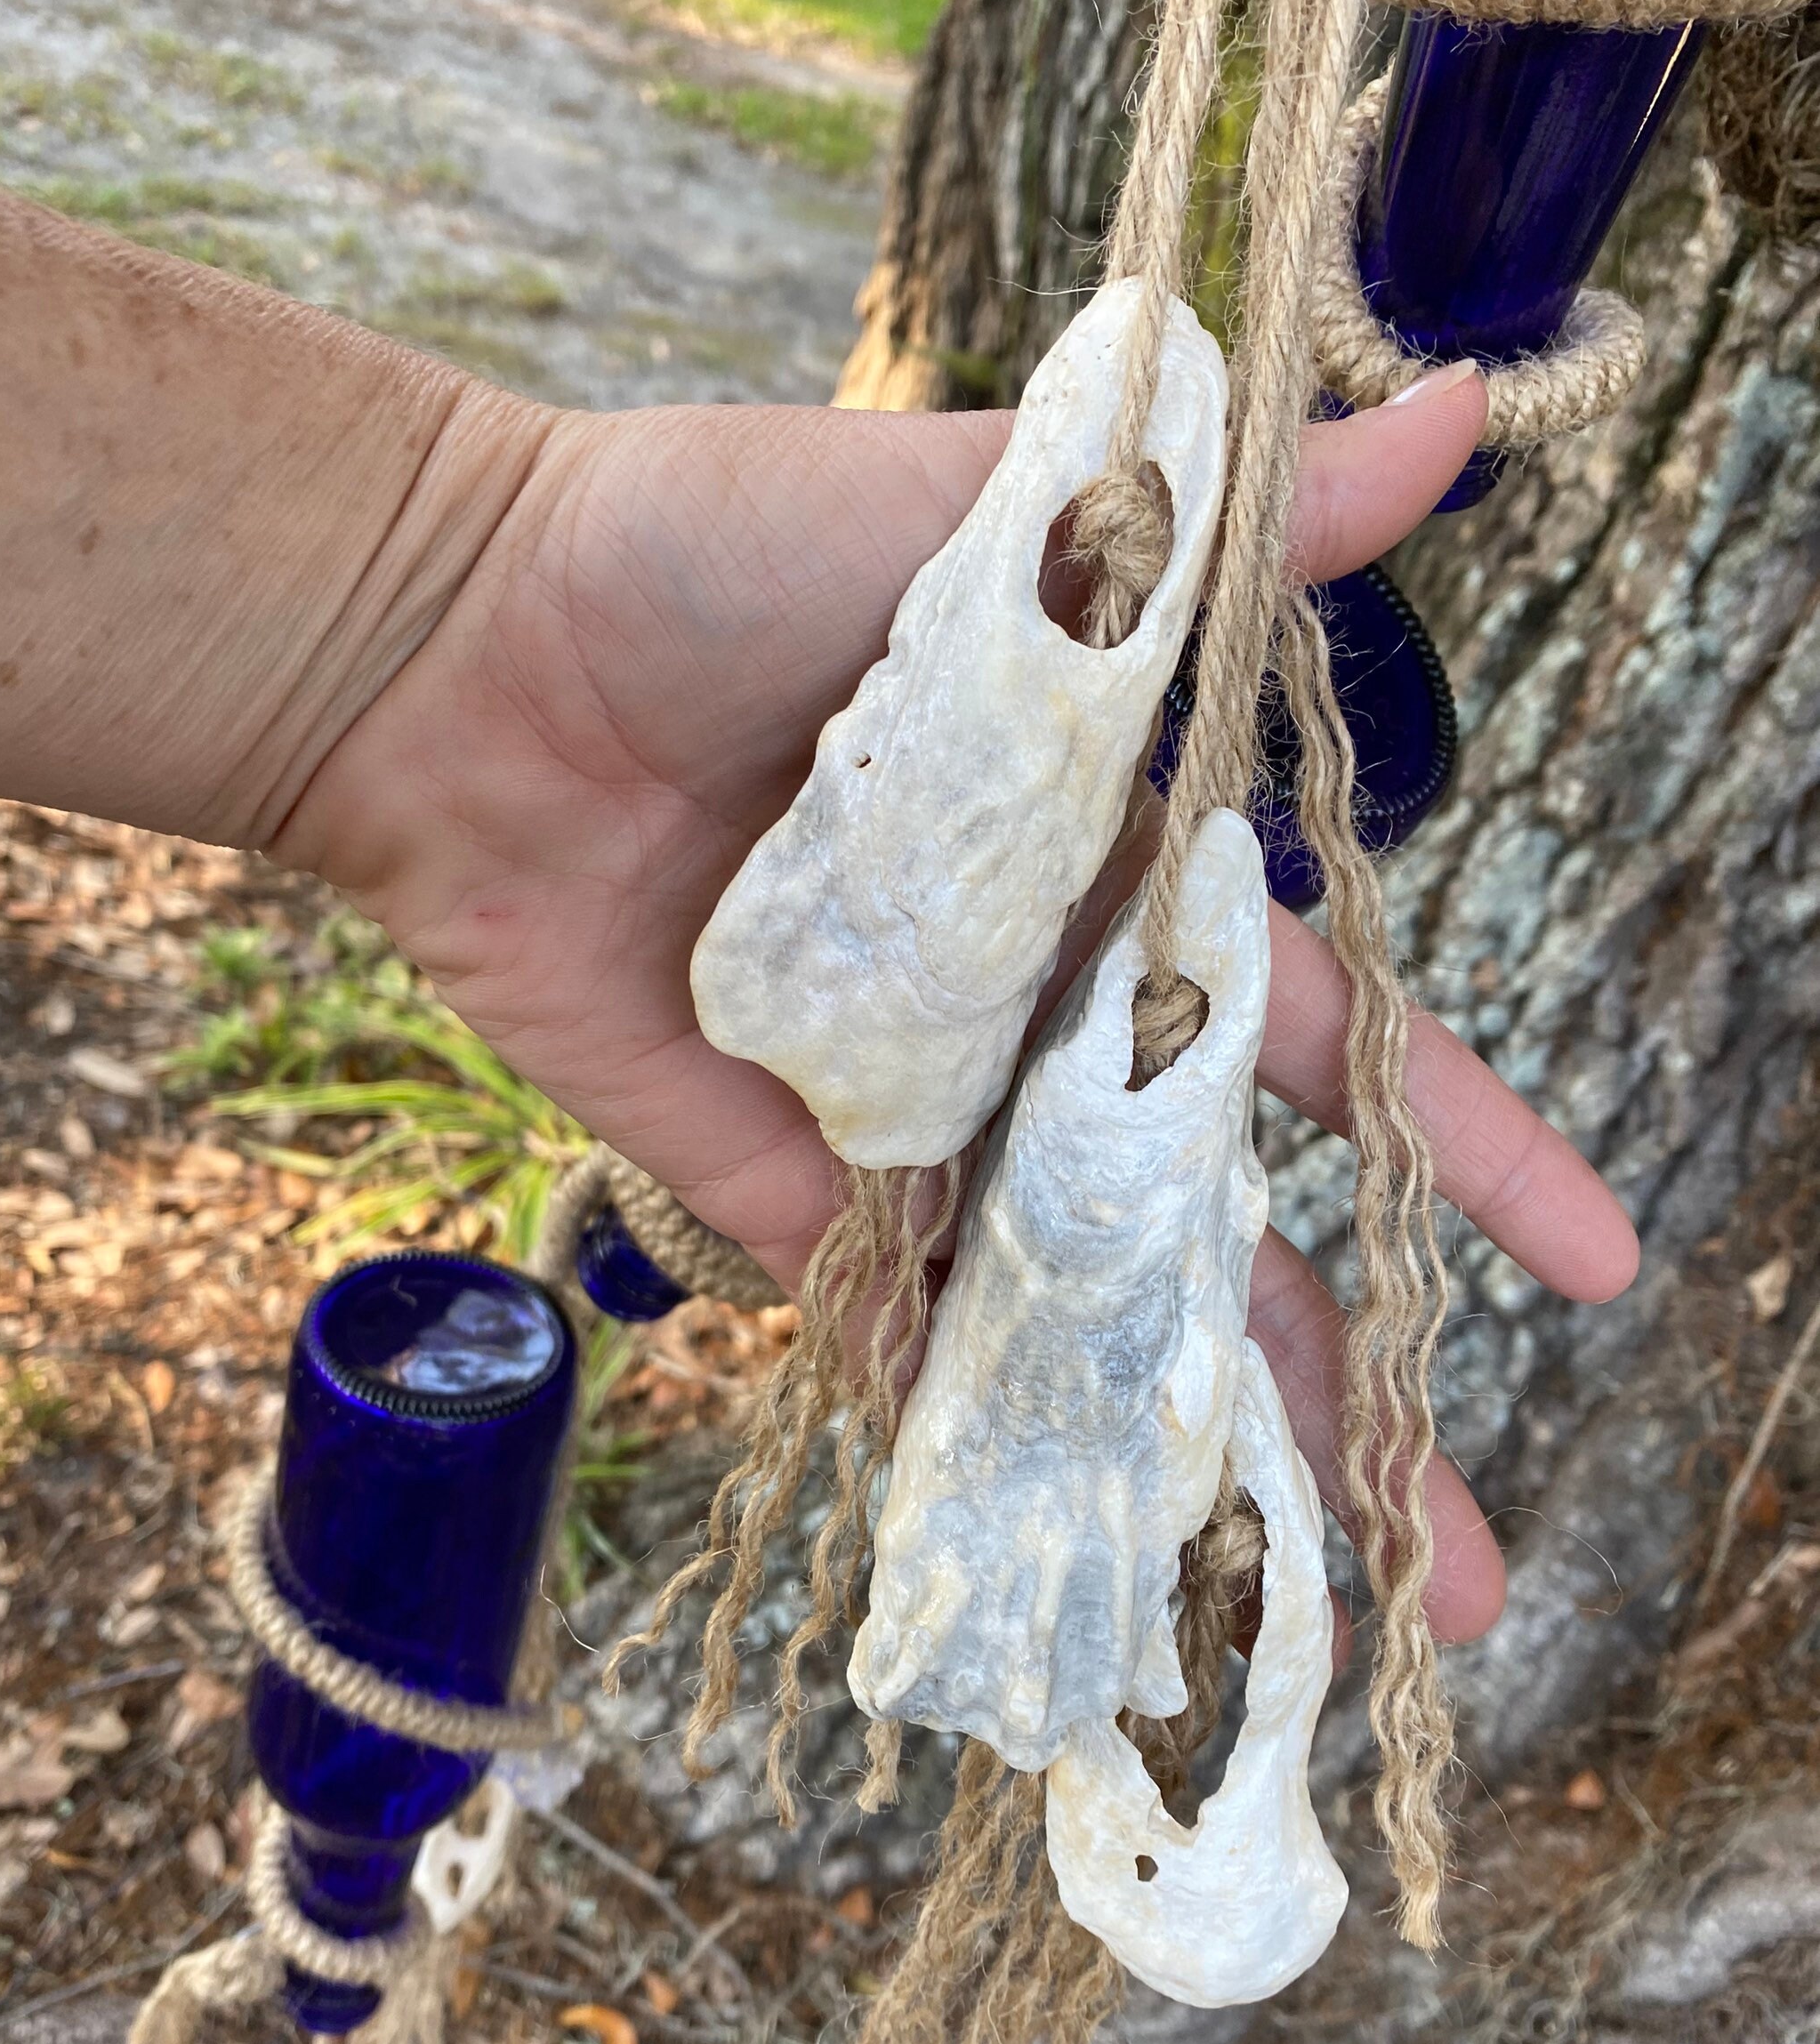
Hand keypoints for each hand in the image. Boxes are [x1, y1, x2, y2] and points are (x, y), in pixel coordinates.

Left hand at [280, 363, 1638, 1650]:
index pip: (1316, 1029)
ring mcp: (903, 1107)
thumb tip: (1451, 416)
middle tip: (1464, 1580)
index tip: (1588, 1263)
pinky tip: (1053, 1580)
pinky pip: (882, 1329)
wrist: (455, 645)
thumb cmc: (715, 549)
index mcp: (1106, 863)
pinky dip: (957, 1437)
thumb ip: (1217, 519)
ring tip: (1275, 1627)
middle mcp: (1025, 1006)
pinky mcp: (765, 1177)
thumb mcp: (989, 514)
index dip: (1461, 1144)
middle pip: (1216, 1223)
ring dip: (1168, 1458)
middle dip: (1340, 1382)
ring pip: (1069, 1311)